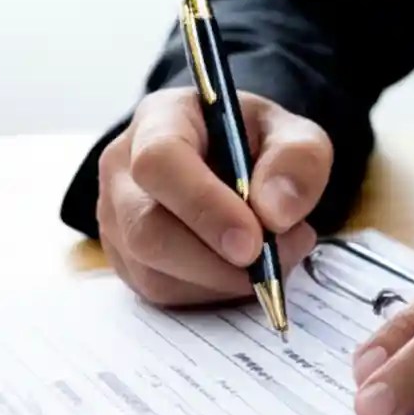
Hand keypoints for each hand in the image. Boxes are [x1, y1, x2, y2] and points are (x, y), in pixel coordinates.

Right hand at [96, 89, 329, 304]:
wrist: (227, 159)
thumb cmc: (251, 143)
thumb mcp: (292, 134)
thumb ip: (298, 162)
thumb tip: (276, 213)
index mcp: (159, 120)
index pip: (160, 162)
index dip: (204, 206)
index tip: (252, 241)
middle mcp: (122, 171)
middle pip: (147, 231)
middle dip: (215, 261)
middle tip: (270, 263)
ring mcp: (115, 221)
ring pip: (155, 274)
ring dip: (221, 281)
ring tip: (269, 258)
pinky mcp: (126, 262)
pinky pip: (163, 294)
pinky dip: (212, 293)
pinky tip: (240, 271)